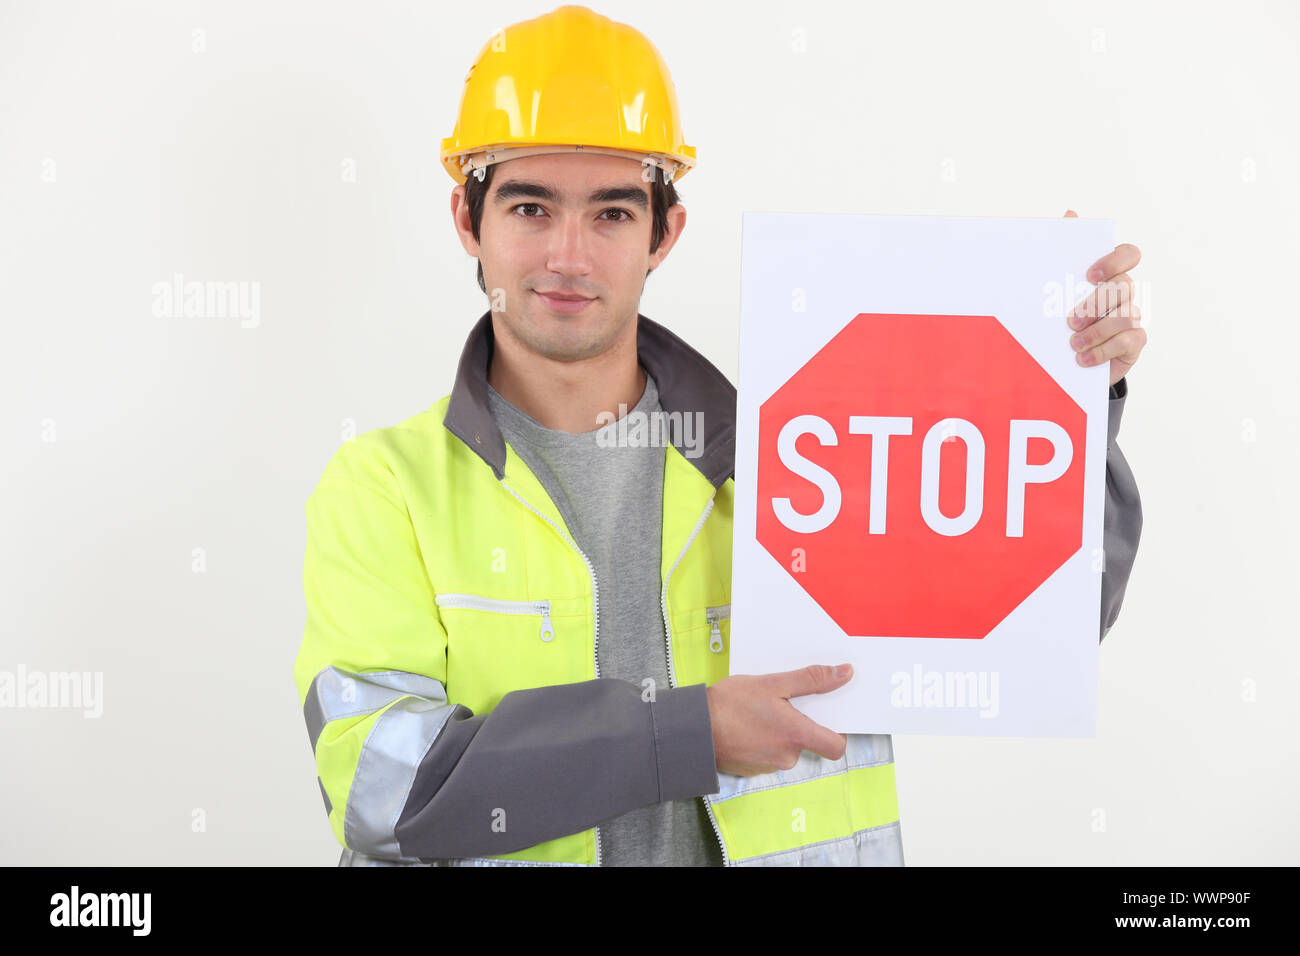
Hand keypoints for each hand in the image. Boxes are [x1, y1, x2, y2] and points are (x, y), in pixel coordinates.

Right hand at [706, 664, 851, 776]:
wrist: (692, 729)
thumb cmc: (730, 705)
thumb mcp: (773, 683)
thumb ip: (811, 679)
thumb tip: (845, 674)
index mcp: (796, 736)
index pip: (836, 747)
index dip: (837, 732)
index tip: (826, 714)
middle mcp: (787, 757)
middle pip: (807, 743)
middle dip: (798, 723)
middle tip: (781, 701)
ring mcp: (769, 766)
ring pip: (785, 747)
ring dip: (778, 731)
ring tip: (758, 711)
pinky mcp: (752, 769)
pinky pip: (768, 753)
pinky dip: (763, 740)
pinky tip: (747, 724)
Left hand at [1063, 209, 1147, 386]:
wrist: (1066, 358)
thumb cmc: (1062, 316)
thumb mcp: (1057, 287)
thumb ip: (1064, 253)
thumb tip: (1071, 213)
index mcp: (1108, 274)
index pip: (1128, 253)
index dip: (1114, 260)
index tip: (1090, 275)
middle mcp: (1124, 292)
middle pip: (1124, 286)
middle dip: (1096, 304)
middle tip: (1070, 321)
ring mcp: (1132, 316)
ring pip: (1127, 314)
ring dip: (1097, 332)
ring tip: (1073, 345)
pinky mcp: (1134, 342)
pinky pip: (1130, 340)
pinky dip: (1103, 351)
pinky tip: (1083, 359)